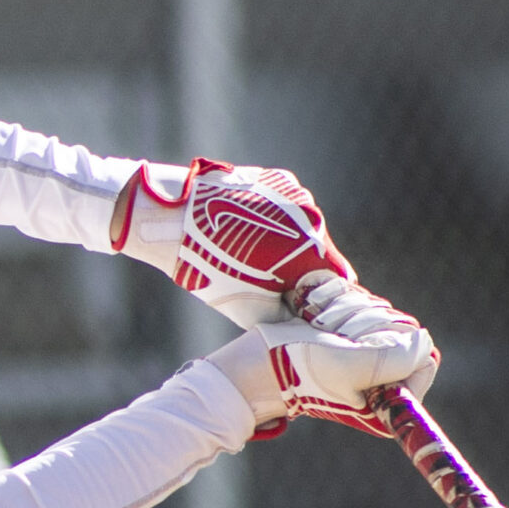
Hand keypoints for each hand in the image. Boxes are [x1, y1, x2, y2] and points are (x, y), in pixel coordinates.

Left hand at [112, 158, 352, 326]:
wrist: (170, 216)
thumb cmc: (207, 266)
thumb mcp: (248, 309)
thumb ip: (284, 321)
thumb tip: (303, 329)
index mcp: (312, 251)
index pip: (338, 281)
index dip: (323, 299)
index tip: (305, 308)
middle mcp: (313, 217)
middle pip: (321, 254)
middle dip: (303, 272)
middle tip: (272, 285)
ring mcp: (295, 193)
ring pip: (304, 229)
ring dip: (289, 245)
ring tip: (251, 256)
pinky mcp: (277, 178)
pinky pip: (288, 208)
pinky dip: (275, 222)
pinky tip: (246, 231)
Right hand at [207, 273, 436, 437]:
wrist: (252, 364)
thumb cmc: (298, 368)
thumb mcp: (349, 366)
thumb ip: (394, 358)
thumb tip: (423, 342)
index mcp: (389, 402)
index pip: (423, 359)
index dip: (396, 340)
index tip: (358, 343)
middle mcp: (381, 385)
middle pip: (401, 334)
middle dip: (367, 325)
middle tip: (333, 336)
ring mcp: (363, 363)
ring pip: (380, 318)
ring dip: (350, 313)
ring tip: (320, 329)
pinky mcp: (345, 344)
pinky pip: (361, 312)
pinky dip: (341, 307)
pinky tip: (316, 317)